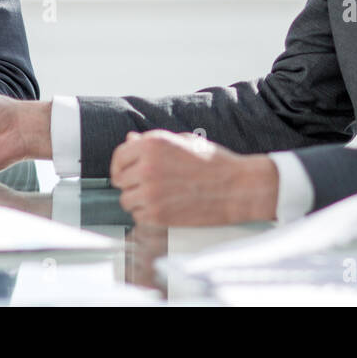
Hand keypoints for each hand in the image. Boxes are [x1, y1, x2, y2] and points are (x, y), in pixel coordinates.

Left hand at [109, 130, 277, 225]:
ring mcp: (151, 193)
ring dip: (138, 200)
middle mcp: (147, 167)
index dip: (122, 165)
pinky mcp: (158, 216)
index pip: (118, 157)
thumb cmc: (214, 163)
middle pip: (120, 180)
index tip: (128, 171)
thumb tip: (129, 140)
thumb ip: (152, 142)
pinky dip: (147, 215)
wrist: (238, 187)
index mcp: (153, 144)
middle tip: (151, 184)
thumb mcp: (184, 142)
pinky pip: (138, 217)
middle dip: (132, 182)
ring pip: (126, 200)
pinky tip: (166, 207)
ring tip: (159, 196)